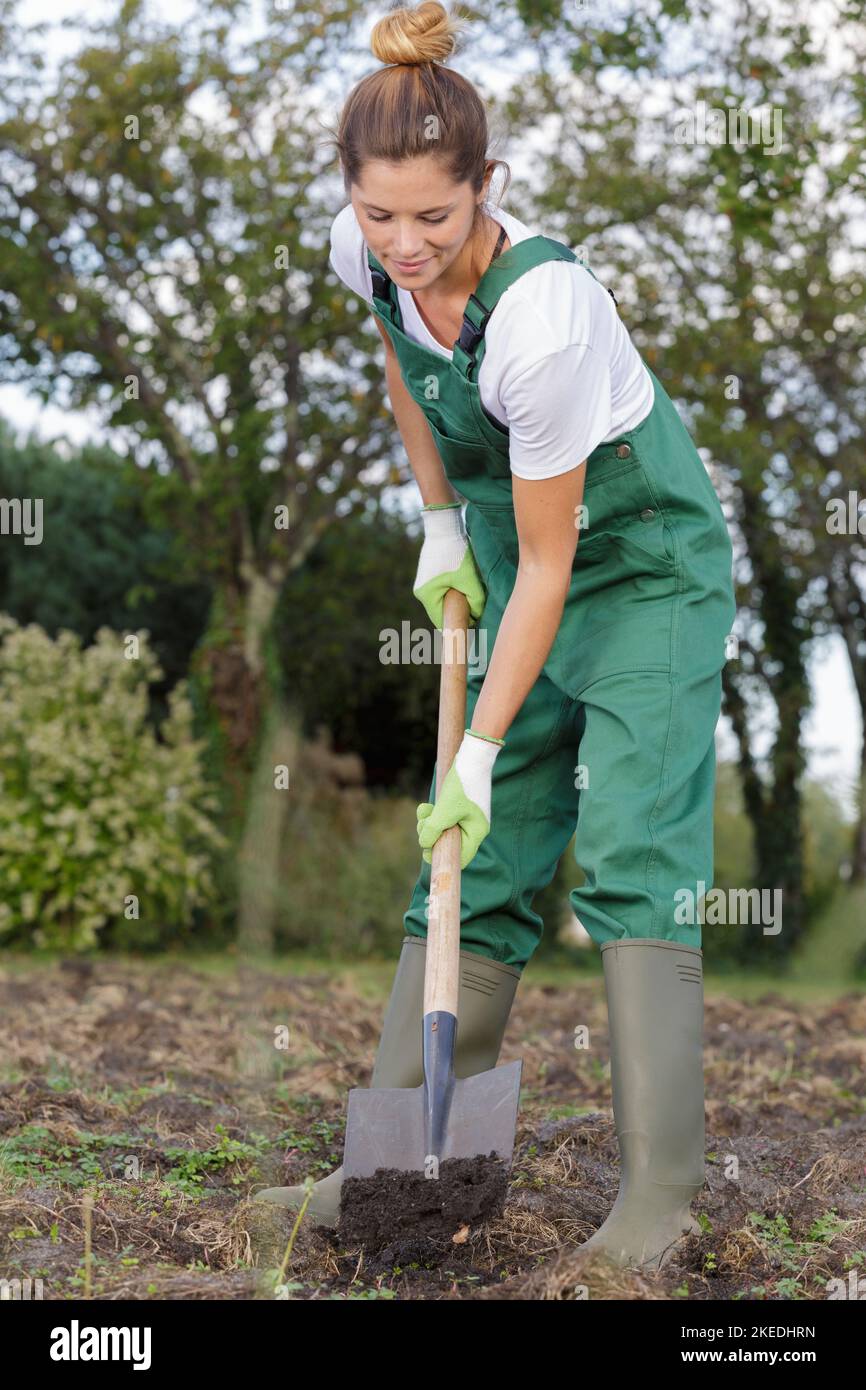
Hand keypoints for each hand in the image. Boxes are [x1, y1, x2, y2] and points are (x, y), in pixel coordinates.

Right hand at [413, 503, 485, 629]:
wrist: (444, 526)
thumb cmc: (455, 553)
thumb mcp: (469, 579)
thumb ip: (476, 601)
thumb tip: (477, 616)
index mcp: (426, 595)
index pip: (441, 621)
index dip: (457, 625)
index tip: (472, 625)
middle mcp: (421, 591)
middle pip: (442, 610)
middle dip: (458, 610)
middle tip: (475, 605)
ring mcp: (423, 582)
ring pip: (443, 599)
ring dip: (457, 597)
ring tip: (469, 589)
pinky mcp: (429, 574)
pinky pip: (442, 588)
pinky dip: (453, 588)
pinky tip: (463, 580)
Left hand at [417, 730, 503, 870]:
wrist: (471, 757)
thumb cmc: (462, 784)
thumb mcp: (446, 809)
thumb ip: (434, 829)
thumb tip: (424, 844)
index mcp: (476, 832)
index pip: (461, 857)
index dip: (443, 857)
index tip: (427, 851)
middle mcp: (472, 827)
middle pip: (447, 843)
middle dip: (431, 834)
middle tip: (424, 823)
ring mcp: (465, 817)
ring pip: (441, 829)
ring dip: (428, 822)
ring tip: (425, 810)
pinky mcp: (457, 807)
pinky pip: (441, 817)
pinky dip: (431, 814)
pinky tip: (426, 806)